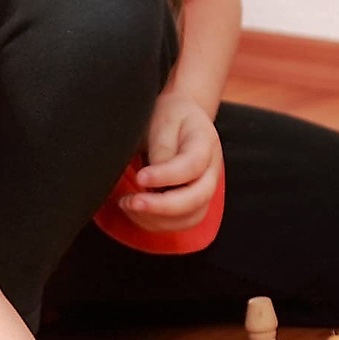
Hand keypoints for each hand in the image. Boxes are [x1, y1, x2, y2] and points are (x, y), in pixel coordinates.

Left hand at [121, 92, 221, 231]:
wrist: (183, 119)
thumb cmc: (170, 116)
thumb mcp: (163, 119)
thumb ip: (161, 148)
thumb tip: (151, 181)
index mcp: (205, 142)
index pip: (192, 166)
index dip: (166, 176)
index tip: (140, 177)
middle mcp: (211, 170)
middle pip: (197, 198)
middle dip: (162, 206)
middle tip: (131, 202)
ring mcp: (205, 190)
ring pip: (190, 217)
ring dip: (157, 219)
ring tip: (127, 203)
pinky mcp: (193, 203)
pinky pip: (180, 223)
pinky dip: (156, 222)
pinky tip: (134, 209)